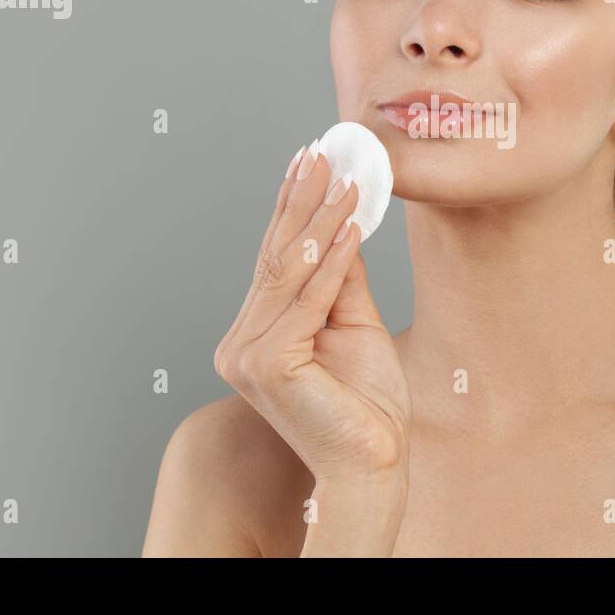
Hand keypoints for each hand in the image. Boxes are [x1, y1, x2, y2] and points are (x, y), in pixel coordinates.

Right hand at [214, 141, 411, 482]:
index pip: (275, 259)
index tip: (309, 162)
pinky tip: (352, 225)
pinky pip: (309, 300)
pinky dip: (334, 260)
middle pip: (276, 257)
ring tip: (345, 180)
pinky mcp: (268, 366)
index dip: (292, 208)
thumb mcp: (354, 324)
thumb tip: (343, 223)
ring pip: (290, 271)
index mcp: (254, 334)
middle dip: (301, 201)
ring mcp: (248, 356)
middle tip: (320, 153)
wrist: (374, 461)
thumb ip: (341, 278)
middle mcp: (241, 343)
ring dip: (322, 219)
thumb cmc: (366, 403)